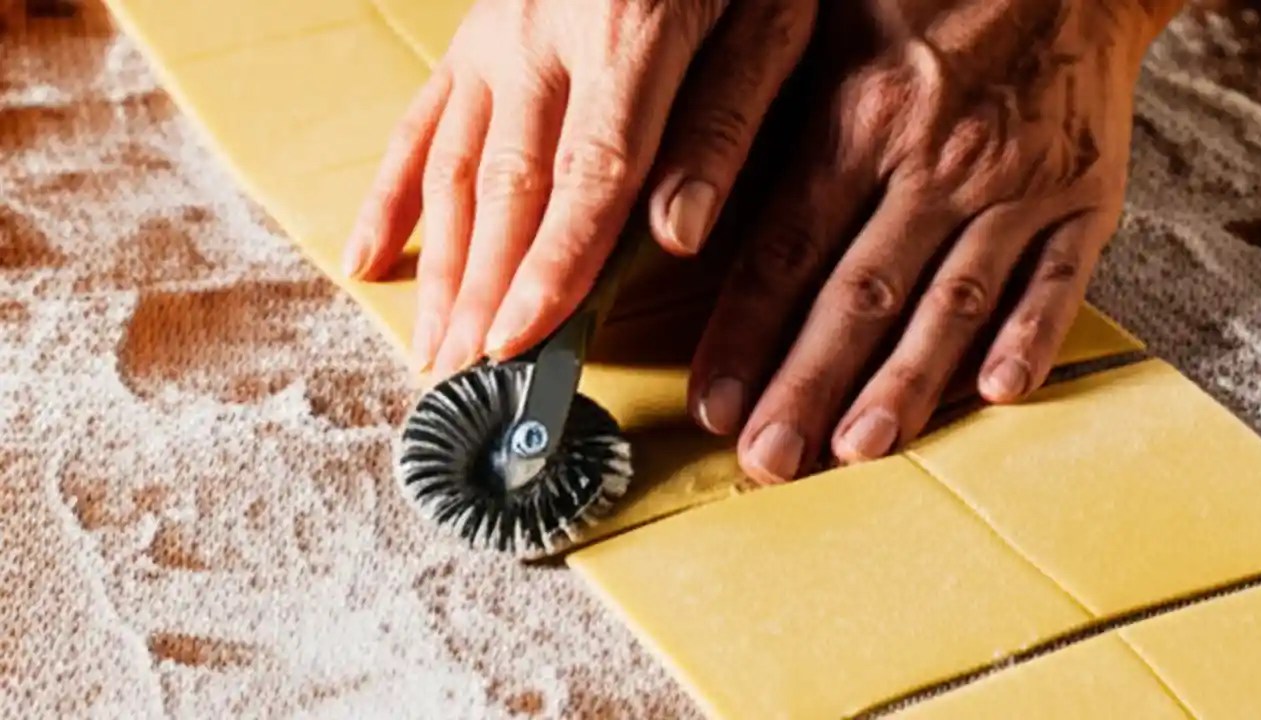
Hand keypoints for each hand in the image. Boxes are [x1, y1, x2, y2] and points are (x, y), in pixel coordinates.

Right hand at [343, 0, 815, 378]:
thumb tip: (676, 232)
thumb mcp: (769, 17)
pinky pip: (417, 125)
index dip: (550, 269)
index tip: (520, 346)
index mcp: (630, 33)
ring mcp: (491, 38)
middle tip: (463, 381)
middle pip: (507, 188)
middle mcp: (542, 38)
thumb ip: (724, 119)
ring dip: (436, 268)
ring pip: (451, 170)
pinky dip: (389, 196)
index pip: (588, 178)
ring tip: (427, 351)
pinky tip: (365, 257)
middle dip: (483, 294)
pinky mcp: (467, 39)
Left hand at [690, 0, 1182, 482]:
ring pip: (952, 303)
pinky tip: (993, 394)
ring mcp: (1018, 182)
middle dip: (808, 386)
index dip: (745, 334)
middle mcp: (938, 158)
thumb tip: (679, 195)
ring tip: (856, 450)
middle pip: (861, 295)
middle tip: (767, 461)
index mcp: (862, 112)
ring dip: (904, 385)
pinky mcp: (1088, 195)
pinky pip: (1059, 280)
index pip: (786, 249)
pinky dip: (1030, 339)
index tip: (712, 405)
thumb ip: (761, 101)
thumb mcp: (823, 16)